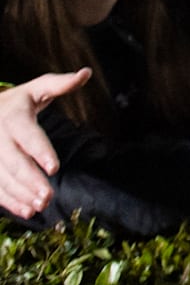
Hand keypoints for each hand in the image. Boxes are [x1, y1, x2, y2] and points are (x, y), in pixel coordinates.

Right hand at [0, 69, 89, 217]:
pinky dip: (9, 201)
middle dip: (30, 180)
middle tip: (48, 196)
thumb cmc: (18, 102)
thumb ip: (60, 84)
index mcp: (14, 116)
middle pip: (14, 161)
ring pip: (2, 177)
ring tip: (41, 205)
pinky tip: (26, 211)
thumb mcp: (36, 88)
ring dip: (20, 194)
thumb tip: (86, 73)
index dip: (40, 151)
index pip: (28, 135)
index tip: (54, 168)